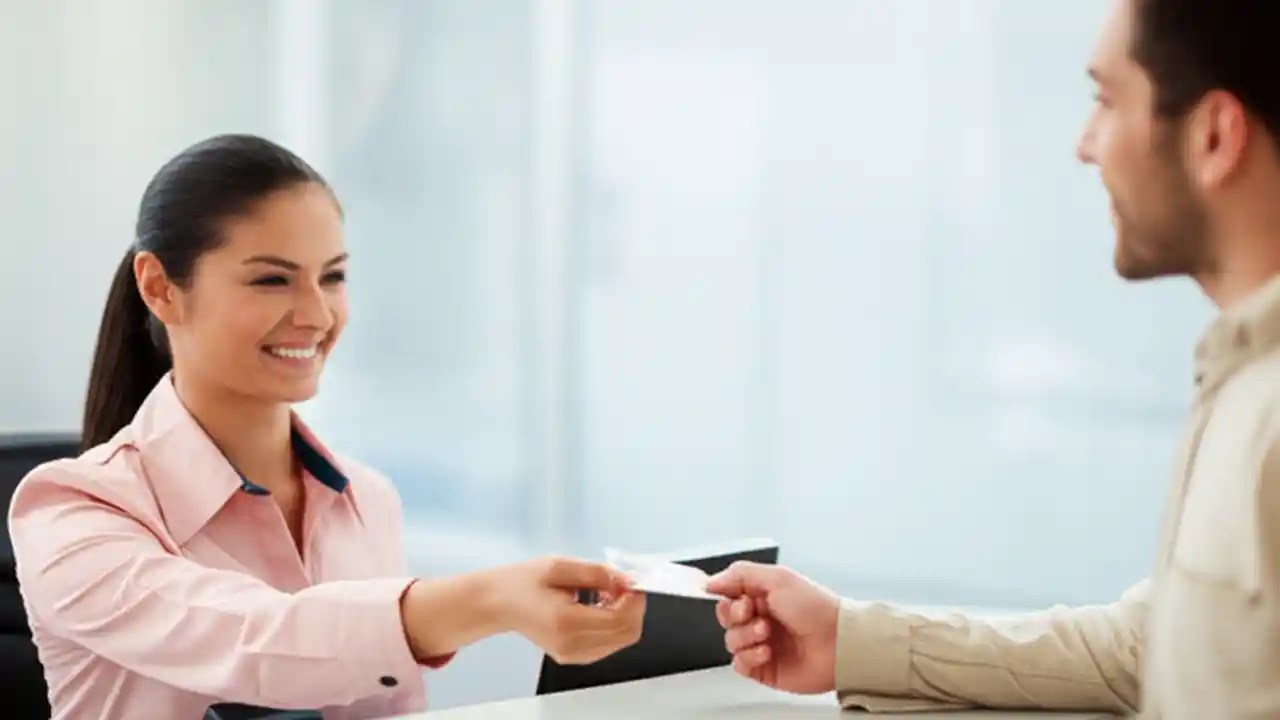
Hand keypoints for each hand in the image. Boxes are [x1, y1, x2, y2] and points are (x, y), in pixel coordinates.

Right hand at [502, 556, 646, 664]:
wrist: (500, 603)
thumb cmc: (524, 582)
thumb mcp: (560, 566)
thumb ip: (597, 573)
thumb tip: (627, 580)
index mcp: (565, 622)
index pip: (619, 620)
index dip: (634, 599)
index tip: (631, 580)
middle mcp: (571, 645)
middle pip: (626, 634)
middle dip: (633, 607)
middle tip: (621, 585)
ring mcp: (572, 655)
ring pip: (621, 640)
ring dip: (624, 615)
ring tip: (606, 593)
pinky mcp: (573, 657)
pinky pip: (608, 644)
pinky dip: (614, 624)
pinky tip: (599, 606)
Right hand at [706, 562, 839, 693]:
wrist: (837, 643)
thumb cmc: (816, 608)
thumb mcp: (777, 578)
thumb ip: (740, 575)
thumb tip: (710, 582)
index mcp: (763, 596)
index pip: (728, 596)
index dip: (728, 599)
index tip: (739, 599)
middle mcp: (761, 618)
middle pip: (726, 619)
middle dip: (736, 617)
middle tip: (753, 614)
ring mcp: (762, 644)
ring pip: (731, 642)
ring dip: (746, 636)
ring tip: (767, 634)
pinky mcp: (764, 668)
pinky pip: (740, 665)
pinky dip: (749, 658)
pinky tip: (766, 652)